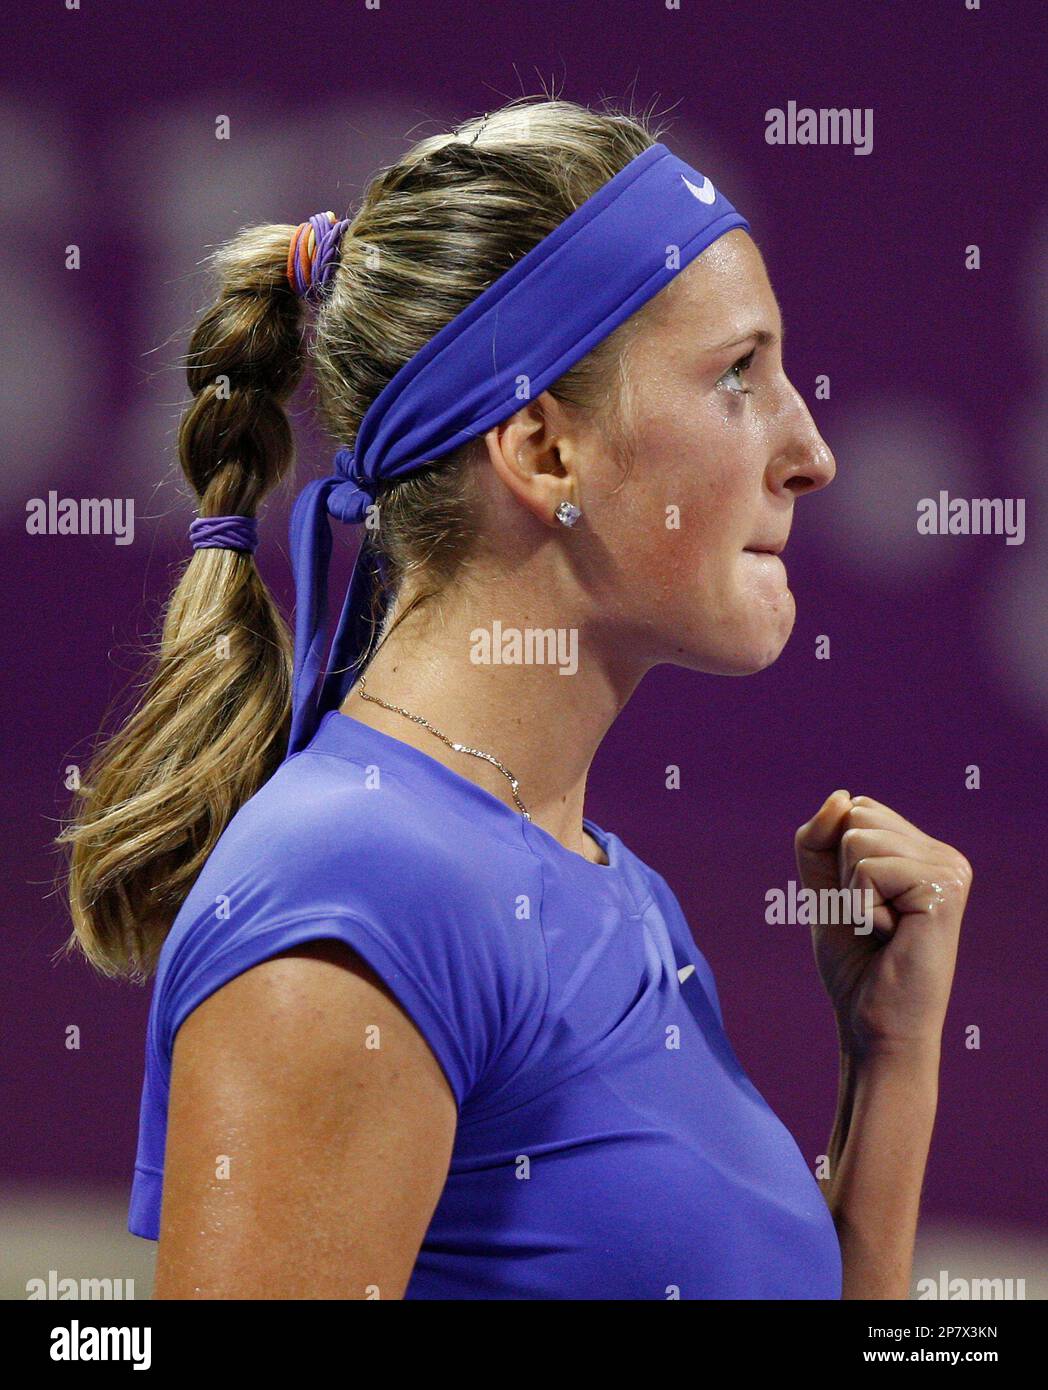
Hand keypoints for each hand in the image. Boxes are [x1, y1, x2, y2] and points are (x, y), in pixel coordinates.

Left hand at [794, 791, 971, 1059]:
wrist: (874, 1025)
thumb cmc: (855, 963)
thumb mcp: (825, 888)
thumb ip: (821, 838)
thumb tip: (841, 795)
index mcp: (924, 851)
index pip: (856, 809)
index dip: (836, 860)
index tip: (862, 906)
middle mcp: (945, 855)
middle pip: (856, 817)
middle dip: (843, 873)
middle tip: (871, 920)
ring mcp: (950, 870)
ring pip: (858, 839)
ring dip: (851, 893)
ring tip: (881, 929)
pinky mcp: (943, 889)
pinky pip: (867, 868)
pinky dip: (860, 907)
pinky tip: (890, 936)